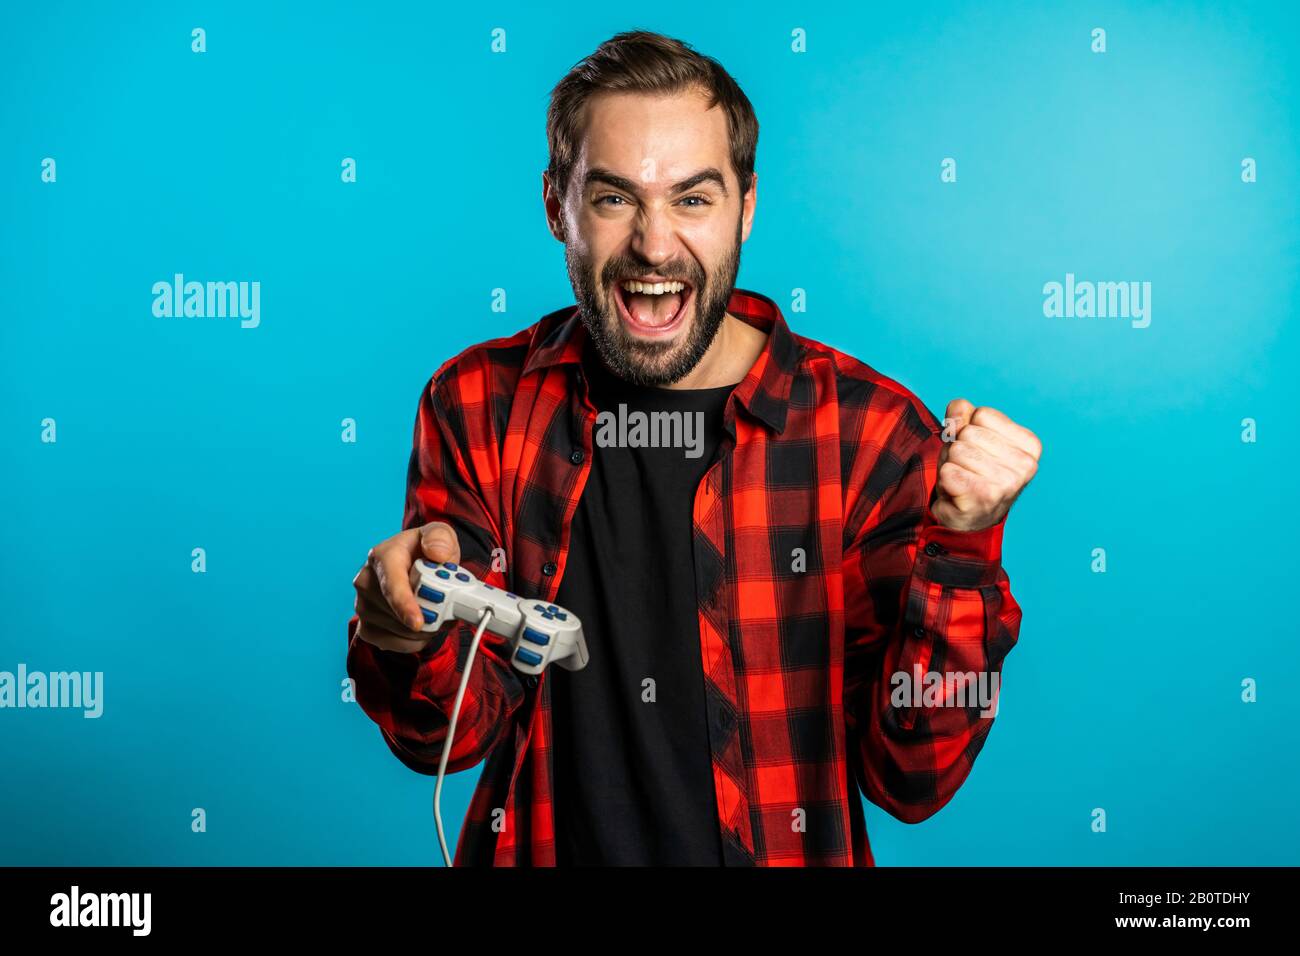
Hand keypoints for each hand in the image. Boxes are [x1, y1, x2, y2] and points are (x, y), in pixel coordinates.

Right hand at [352, 521, 461, 652]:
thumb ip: (441, 538)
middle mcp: (366, 581)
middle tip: (448, 609)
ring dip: (425, 630)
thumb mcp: (440, 534)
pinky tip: (422, 625)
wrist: (415, 565)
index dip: (404, 605)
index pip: (391, 584)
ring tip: (436, 611)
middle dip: (429, 618)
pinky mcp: (366, 627)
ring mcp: (363, 606)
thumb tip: (437, 553)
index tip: (417, 622)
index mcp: (383, 556)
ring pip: (399, 631)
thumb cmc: (425, 550)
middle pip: (397, 613)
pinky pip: (394, 643)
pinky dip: (415, 640)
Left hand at [931, 399, 1040, 531]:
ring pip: (956, 451)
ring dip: (950, 465)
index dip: (969, 429)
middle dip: (957, 449)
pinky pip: (948, 471)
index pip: (982, 414)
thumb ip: (963, 414)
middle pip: (967, 433)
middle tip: (966, 469)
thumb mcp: (968, 436)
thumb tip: (959, 406)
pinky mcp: (984, 497)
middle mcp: (1026, 464)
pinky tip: (958, 492)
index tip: (976, 450)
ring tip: (962, 480)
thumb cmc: (972, 471)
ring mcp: (1007, 483)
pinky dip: (945, 480)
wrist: (971, 517)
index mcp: (1030, 445)